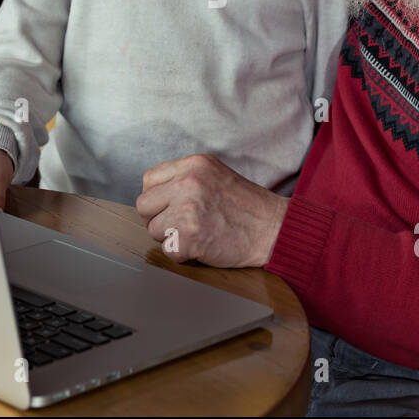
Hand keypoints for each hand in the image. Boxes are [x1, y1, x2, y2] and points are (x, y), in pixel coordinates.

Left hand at [135, 154, 288, 267]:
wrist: (274, 229)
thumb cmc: (248, 206)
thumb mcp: (215, 175)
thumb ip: (185, 178)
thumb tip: (155, 194)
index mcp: (194, 165)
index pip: (149, 180)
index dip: (158, 198)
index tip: (171, 206)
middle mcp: (188, 184)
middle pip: (144, 205)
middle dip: (159, 218)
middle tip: (181, 224)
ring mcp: (188, 211)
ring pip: (153, 230)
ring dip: (171, 237)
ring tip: (196, 234)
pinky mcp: (190, 238)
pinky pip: (167, 250)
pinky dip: (182, 254)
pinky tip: (201, 246)